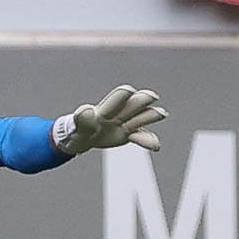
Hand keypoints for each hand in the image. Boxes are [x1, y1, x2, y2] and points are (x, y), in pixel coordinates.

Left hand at [52, 85, 166, 153]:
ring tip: (161, 113)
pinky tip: (155, 146)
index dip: (122, 95)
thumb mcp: (77, 124)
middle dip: (141, 100)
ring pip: (141, 117)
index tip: (128, 91)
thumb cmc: (79, 127)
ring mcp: (126, 123)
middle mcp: (118, 112)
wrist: (83, 137)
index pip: (116, 98)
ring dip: (150, 115)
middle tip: (151, 96)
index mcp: (105, 108)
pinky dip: (148, 140)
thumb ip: (82, 118)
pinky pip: (142, 136)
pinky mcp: (129, 134)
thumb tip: (85, 110)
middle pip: (132, 104)